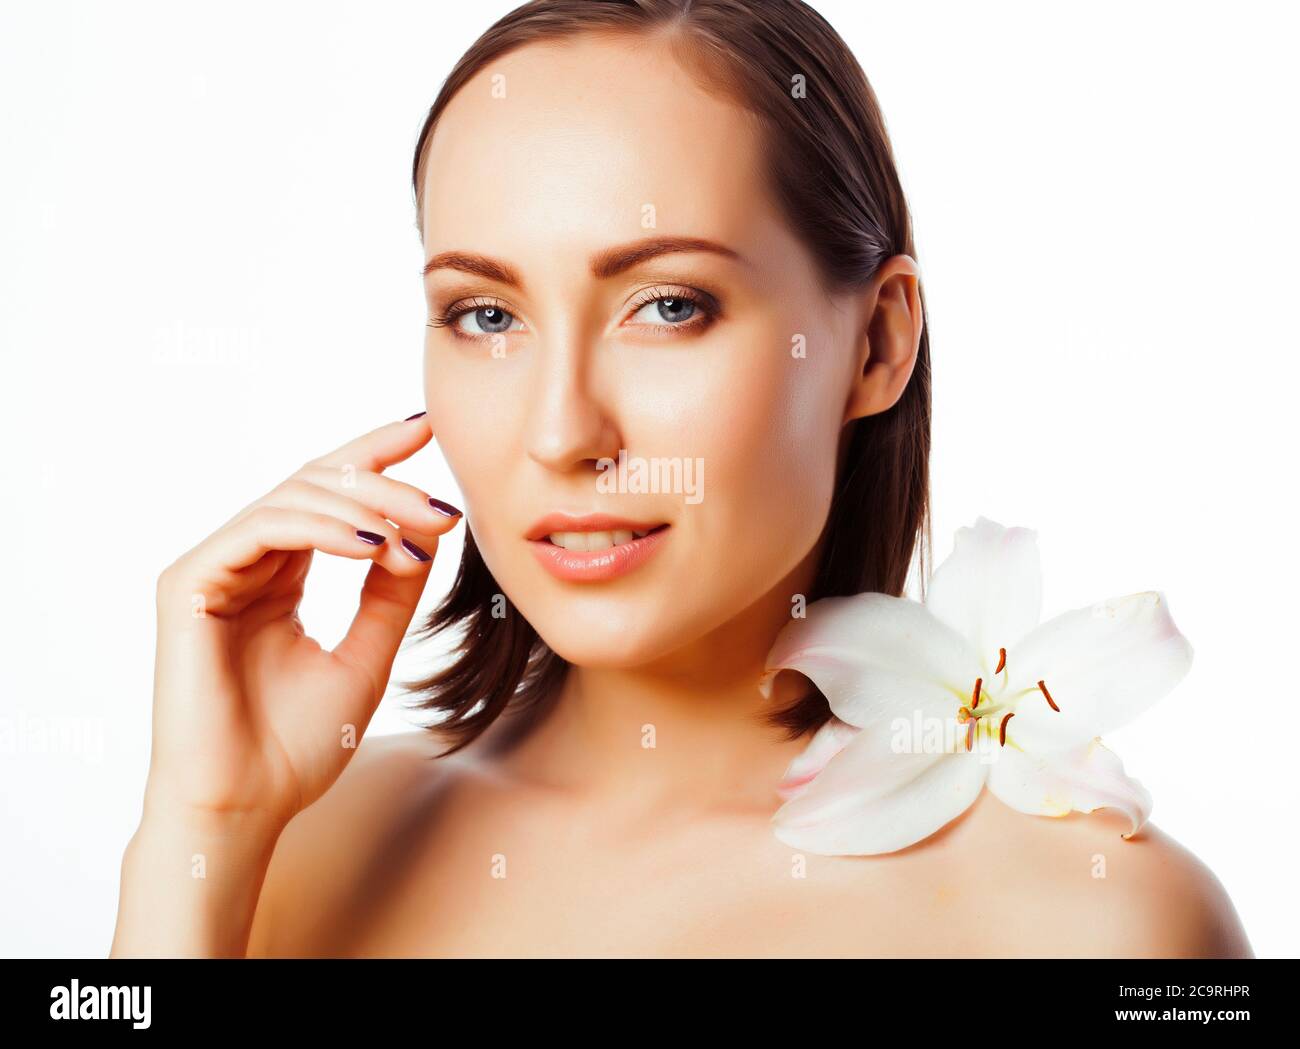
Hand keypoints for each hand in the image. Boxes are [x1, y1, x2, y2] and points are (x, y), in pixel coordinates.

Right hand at [146, 412, 460, 830]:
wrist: (246, 808)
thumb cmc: (297, 746)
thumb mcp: (367, 655)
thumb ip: (392, 594)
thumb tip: (429, 534)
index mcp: (281, 576)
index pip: (331, 497)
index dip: (377, 456)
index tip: (429, 429)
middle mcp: (246, 563)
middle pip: (317, 486)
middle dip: (385, 484)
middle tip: (443, 505)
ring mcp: (214, 569)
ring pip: (293, 497)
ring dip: (365, 508)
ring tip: (418, 533)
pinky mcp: (189, 583)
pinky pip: (263, 528)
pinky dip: (322, 529)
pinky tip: (372, 547)